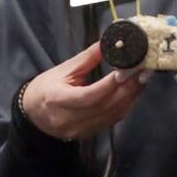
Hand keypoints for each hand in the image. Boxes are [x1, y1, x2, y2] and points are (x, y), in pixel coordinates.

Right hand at [22, 42, 152, 140]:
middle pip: (104, 107)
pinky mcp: (87, 134)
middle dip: (127, 89)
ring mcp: (78, 130)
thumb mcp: (63, 69)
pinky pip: (111, 120)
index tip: (125, 70)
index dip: (108, 85)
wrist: (33, 114)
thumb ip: (88, 57)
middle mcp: (68, 119)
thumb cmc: (46, 87)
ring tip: (143, 79)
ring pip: (111, 115)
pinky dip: (125, 106)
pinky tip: (133, 92)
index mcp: (57, 99)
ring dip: (130, 97)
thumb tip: (109, 42)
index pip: (87, 96)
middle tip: (143, 71)